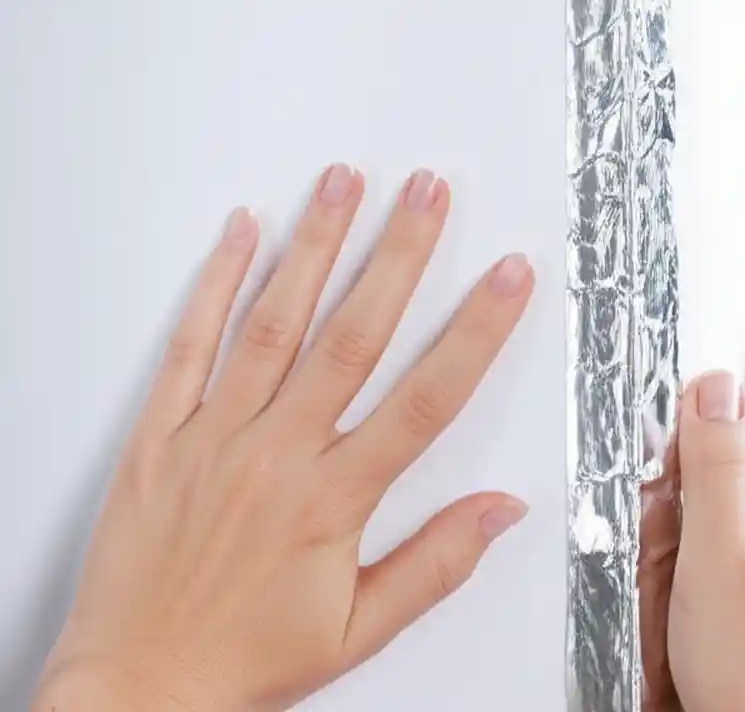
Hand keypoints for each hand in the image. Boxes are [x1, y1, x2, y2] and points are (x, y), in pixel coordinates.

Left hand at [31, 164, 534, 710]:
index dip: (475, 331)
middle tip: (429, 193)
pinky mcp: (160, 435)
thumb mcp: (360, 630)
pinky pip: (189, 345)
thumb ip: (436, 564)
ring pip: (274, 322)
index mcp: (334, 501)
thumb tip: (500, 512)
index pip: (425, 399)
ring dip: (316, 246)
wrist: (138, 688)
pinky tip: (241, 233)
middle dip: (400, 254)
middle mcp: (276, 454)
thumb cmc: (244, 661)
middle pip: (355, 336)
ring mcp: (214, 436)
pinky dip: (215, 283)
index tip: (506, 278)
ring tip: (345, 183)